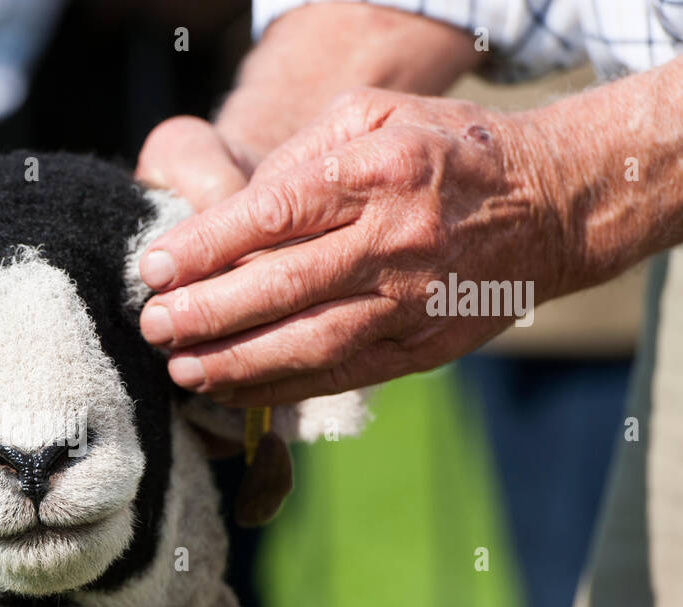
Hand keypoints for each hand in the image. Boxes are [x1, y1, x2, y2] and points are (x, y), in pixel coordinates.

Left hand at [137, 87, 569, 405]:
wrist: (551, 204)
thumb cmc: (444, 150)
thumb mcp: (374, 118)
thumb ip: (299, 158)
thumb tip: (231, 220)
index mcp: (380, 171)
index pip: (275, 215)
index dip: (206, 246)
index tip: (154, 268)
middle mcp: (398, 241)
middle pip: (283, 287)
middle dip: (206, 313)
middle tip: (152, 325)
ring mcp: (413, 301)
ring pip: (310, 344)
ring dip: (236, 364)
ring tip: (180, 370)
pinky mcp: (423, 348)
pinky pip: (340, 375)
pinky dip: (280, 388)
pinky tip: (232, 390)